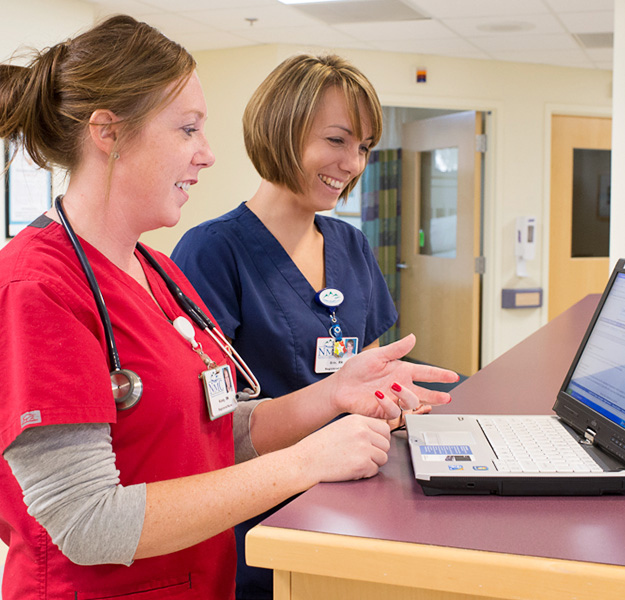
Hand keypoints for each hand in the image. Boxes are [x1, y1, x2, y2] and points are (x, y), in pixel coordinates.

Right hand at [295, 415, 390, 482]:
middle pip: (386, 444)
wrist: (305, 461)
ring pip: (383, 458)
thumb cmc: (319, 446)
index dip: (380, 439)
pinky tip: (351, 469)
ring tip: (355, 462)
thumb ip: (361, 428)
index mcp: (357, 420)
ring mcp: (363, 448)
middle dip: (377, 452)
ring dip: (372, 463)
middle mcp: (362, 432)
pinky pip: (375, 470)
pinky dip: (365, 473)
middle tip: (362, 455)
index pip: (384, 428)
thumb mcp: (341, 427)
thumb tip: (379, 436)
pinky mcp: (361, 464)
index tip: (374, 444)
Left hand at [328, 334, 457, 419]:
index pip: (425, 373)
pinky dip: (388, 403)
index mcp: (401, 371)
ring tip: (395, 386)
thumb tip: (412, 337)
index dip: (440, 375)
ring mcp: (394, 399)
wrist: (340, 387)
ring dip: (407, 395)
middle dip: (436, 396)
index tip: (453, 376)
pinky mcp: (384, 410)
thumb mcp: (376, 355)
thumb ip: (396, 349)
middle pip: (424, 393)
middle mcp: (400, 387)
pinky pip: (394, 411)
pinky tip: (379, 395)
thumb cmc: (356, 370)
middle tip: (447, 398)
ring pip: (412, 402)